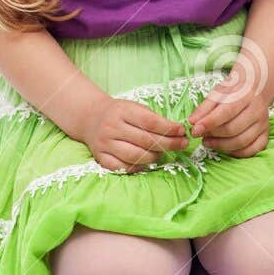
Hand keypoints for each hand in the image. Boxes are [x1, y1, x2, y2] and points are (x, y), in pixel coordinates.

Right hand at [73, 95, 189, 172]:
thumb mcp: (134, 107)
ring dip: (155, 156)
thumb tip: (177, 132)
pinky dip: (139, 166)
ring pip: (136, 156)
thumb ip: (153, 118)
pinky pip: (124, 167)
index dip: (169, 128)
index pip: (150, 122)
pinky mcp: (101, 158)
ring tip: (164, 152)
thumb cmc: (119, 113)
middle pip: (146, 140)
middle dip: (169, 144)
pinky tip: (147, 161)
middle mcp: (112, 127)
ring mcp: (105, 144)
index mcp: (122, 111)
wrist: (91, 118)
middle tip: (183, 144)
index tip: (182, 131)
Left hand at [187, 67, 270, 158]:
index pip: (226, 112)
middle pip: (233, 129)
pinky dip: (235, 153)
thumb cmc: (233, 92)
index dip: (209, 123)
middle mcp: (257, 110)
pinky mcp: (265, 135)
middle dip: (213, 135)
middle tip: (200, 135)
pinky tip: (224, 148)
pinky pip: (251, 150)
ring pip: (241, 142)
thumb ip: (204, 108)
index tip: (194, 130)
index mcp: (245, 96)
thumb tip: (191, 122)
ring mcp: (263, 124)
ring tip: (208, 142)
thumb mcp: (217, 93)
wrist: (255, 88)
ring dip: (220, 146)